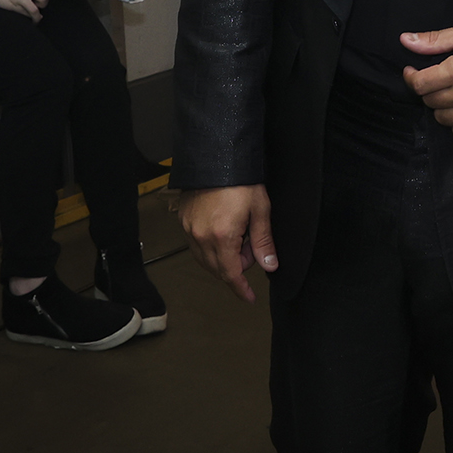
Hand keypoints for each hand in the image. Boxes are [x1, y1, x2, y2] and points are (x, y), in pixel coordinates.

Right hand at [177, 184, 276, 303]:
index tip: (248, 297)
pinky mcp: (184, 220)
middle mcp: (200, 236)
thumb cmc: (241, 180)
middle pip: (217, 268)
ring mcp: (189, 228)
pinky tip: (225, 231)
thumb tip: (269, 265)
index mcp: (221, 237)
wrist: (217, 156)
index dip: (240, 288)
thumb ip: (263, 241)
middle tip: (253, 249)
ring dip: (223, 257)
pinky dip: (211, 247)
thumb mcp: (260, 210)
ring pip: (204, 259)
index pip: (230, 274)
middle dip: (237, 267)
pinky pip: (196, 245)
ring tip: (241, 236)